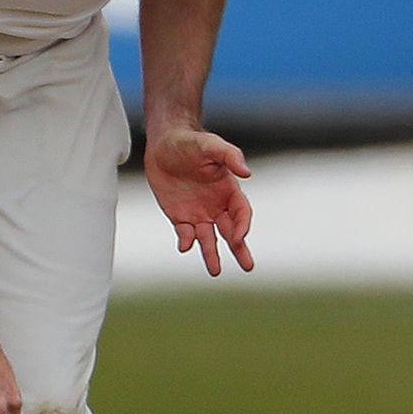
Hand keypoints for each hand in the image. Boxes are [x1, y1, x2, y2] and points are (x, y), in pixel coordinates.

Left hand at [143, 126, 253, 276]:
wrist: (165, 142)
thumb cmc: (191, 142)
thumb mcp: (211, 145)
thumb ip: (230, 156)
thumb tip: (247, 173)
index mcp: (228, 190)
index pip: (241, 213)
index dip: (242, 225)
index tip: (238, 237)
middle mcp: (216, 205)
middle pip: (231, 231)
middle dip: (239, 248)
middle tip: (248, 267)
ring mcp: (198, 212)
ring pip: (208, 238)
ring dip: (212, 254)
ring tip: (215, 271)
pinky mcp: (179, 215)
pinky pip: (185, 233)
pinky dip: (186, 241)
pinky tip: (185, 246)